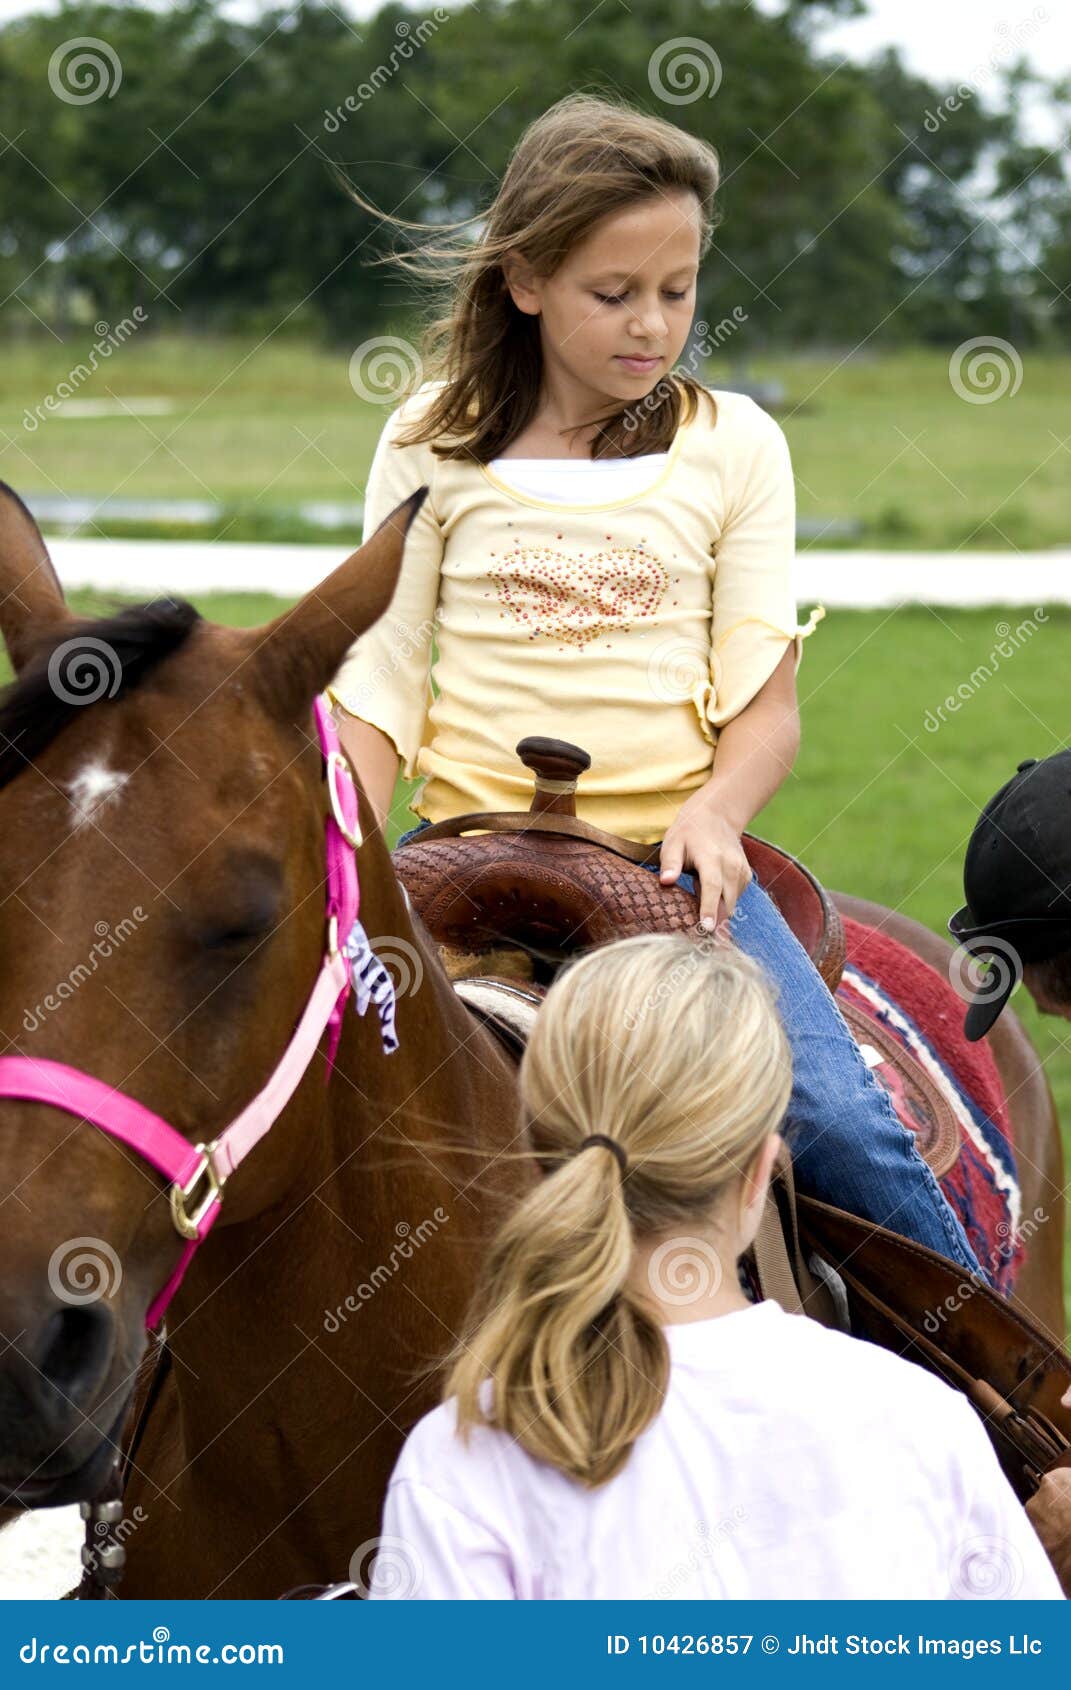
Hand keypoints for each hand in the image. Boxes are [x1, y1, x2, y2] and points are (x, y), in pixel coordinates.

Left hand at [658, 798, 752, 935]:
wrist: (717, 816)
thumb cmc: (689, 832)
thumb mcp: (673, 842)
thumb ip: (670, 862)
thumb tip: (665, 881)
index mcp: (712, 858)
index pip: (712, 886)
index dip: (710, 909)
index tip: (708, 928)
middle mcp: (731, 866)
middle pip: (725, 902)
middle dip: (717, 926)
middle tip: (704, 950)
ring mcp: (741, 872)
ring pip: (731, 904)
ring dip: (718, 916)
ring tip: (704, 927)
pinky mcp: (746, 877)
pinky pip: (734, 899)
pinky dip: (723, 906)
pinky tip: (711, 904)